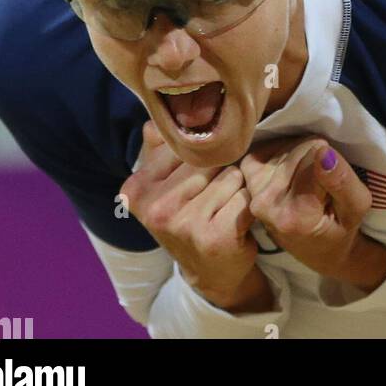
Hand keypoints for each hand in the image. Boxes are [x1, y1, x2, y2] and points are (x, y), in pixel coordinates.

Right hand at [119, 120, 271, 310]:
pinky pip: (245, 196)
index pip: (183, 144)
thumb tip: (158, 114)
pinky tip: (238, 218)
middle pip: (209, 158)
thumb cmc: (189, 214)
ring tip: (225, 204)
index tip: (200, 172)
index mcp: (137, 189)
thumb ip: (160, 146)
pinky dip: (248, 203)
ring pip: (230, 174)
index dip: (202, 152)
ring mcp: (183, 225)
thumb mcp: (165, 182)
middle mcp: (155, 208)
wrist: (211, 271)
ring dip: (237, 185)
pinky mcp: (214, 238)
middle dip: (222, 168)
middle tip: (215, 192)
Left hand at [240, 136, 385, 290]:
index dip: (332, 163)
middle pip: (300, 150)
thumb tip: (323, 151)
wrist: (317, 250)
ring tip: (311, 176)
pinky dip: (279, 151)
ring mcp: (254, 194)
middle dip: (317, 156)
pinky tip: (292, 167)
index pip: (316, 158)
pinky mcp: (247, 185)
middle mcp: (267, 205)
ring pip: (285, 148)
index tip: (335, 183)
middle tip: (324, 180)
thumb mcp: (356, 208)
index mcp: (296, 215)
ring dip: (302, 153)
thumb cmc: (340, 229)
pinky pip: (262, 150)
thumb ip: (342, 182)